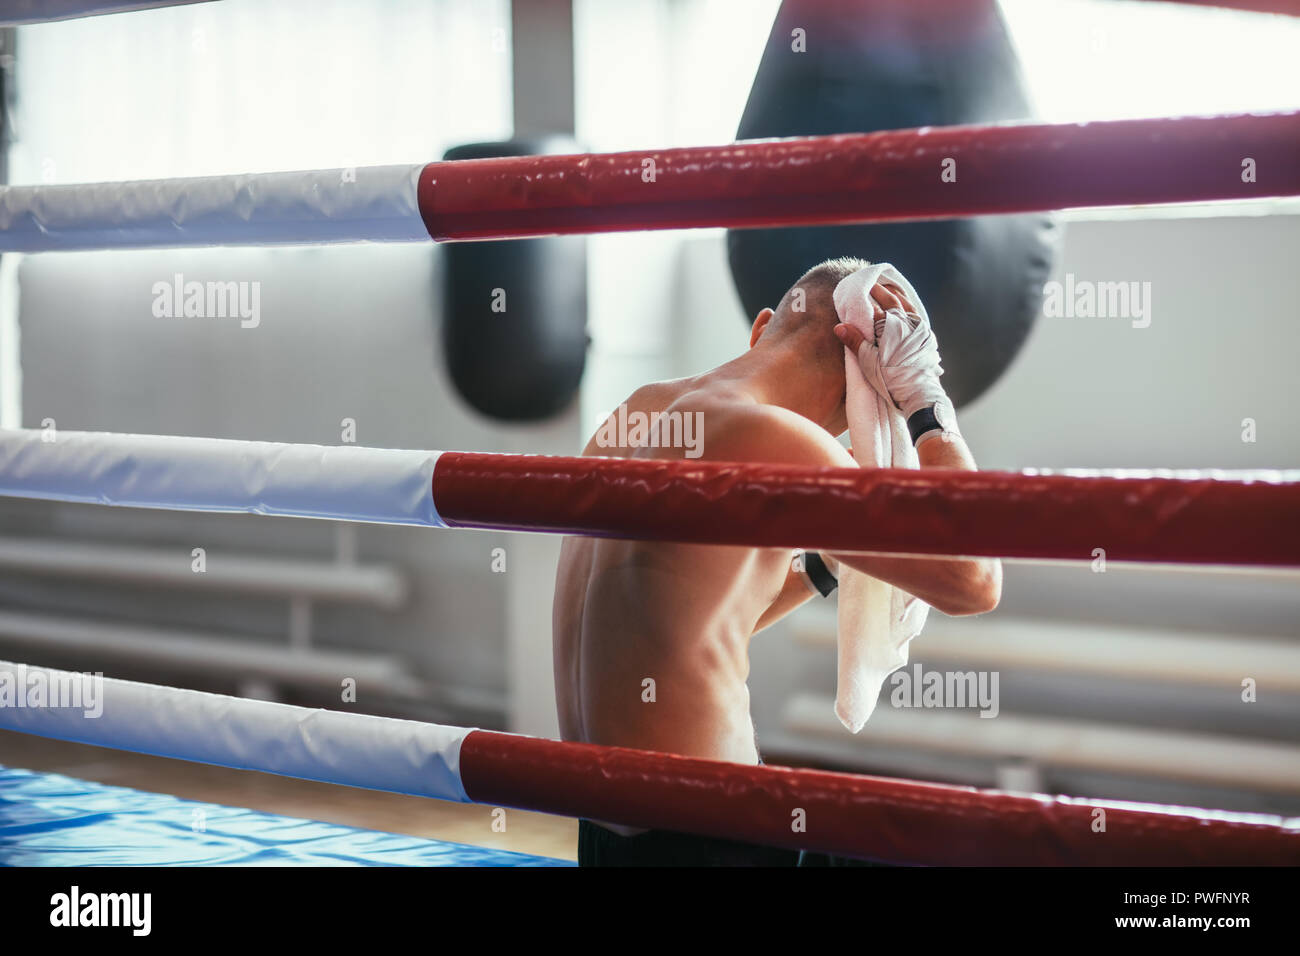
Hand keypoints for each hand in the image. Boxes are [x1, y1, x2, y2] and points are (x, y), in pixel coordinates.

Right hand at [833, 280, 949, 420]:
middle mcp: (909, 323)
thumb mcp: (869, 361)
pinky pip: (917, 316)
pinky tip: (905, 312)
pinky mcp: (927, 339)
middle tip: (872, 284)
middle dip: (882, 290)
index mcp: (893, 325)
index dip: (869, 293)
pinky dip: (909, 309)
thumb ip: (855, 341)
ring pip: (909, 306)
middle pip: (895, 300)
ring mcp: (920, 330)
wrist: (920, 394)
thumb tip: (839, 326)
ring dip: (898, 297)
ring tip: (889, 291)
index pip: (878, 303)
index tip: (860, 286)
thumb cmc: (892, 379)